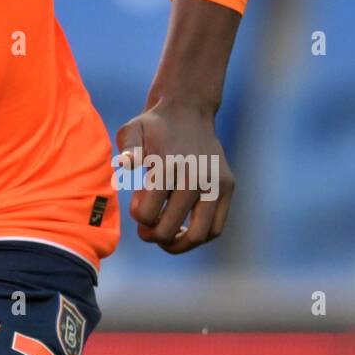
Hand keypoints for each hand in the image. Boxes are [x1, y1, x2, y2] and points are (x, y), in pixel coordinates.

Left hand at [115, 99, 234, 253]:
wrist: (188, 109)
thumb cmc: (154, 126)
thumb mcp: (132, 130)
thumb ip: (128, 150)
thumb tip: (126, 165)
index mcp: (168, 165)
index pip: (147, 213)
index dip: (138, 217)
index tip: (137, 208)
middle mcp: (195, 176)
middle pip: (170, 229)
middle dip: (153, 236)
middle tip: (146, 231)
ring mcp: (216, 183)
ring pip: (199, 234)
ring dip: (178, 245)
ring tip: (165, 240)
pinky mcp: (228, 186)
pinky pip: (216, 227)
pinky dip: (199, 237)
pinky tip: (183, 230)